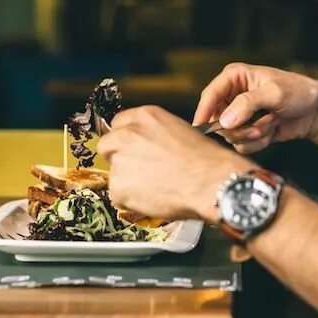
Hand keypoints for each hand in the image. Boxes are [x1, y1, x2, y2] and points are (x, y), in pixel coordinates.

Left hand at [98, 105, 252, 222]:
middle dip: (117, 158)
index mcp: (145, 117)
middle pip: (106, 145)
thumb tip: (148, 148)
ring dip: (127, 181)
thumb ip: (156, 135)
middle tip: (137, 170)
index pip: (118, 124)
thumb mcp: (180, 131)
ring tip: (153, 187)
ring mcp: (121, 160)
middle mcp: (128, 134)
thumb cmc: (206, 160)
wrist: (211, 181)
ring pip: (114, 172)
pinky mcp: (119, 185)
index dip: (124, 140)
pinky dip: (130, 201)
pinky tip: (151, 198)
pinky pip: (118, 195)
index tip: (130, 149)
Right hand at [193, 63, 317, 154]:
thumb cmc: (298, 92)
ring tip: (270, 124)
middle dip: (239, 128)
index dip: (203, 111)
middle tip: (258, 127)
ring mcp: (239, 114)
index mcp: (235, 77)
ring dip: (252, 135)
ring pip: (229, 135)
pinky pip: (241, 144)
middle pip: (217, 120)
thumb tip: (224, 120)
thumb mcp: (274, 93)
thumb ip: (247, 104)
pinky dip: (258, 142)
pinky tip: (273, 130)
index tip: (200, 127)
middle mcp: (233, 95)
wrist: (316, 111)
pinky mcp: (247, 129)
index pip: (211, 94)